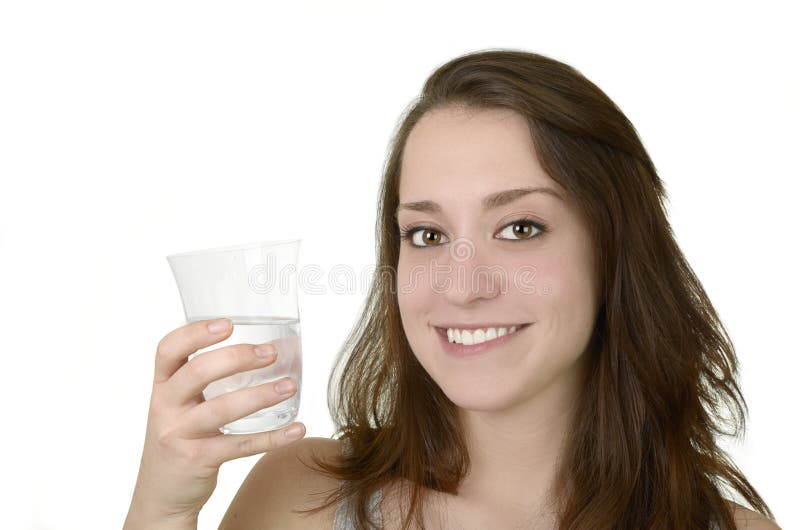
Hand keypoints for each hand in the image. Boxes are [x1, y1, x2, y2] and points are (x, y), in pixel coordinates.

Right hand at [124, 318, 305, 526]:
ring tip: (289, 386)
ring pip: (222, 409)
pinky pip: (240, 445)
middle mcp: (165, 406)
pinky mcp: (197, 460)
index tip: (228, 323)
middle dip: (237, 358)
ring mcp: (179, 434)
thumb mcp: (179, 404)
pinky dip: (272, 437)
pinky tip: (295, 429)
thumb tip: (261, 348)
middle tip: (270, 353)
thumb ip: (204, 379)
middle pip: (197, 372)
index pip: (168, 350)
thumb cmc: (180, 436)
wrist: (161, 492)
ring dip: (261, 395)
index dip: (195, 332)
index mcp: (162, 385)